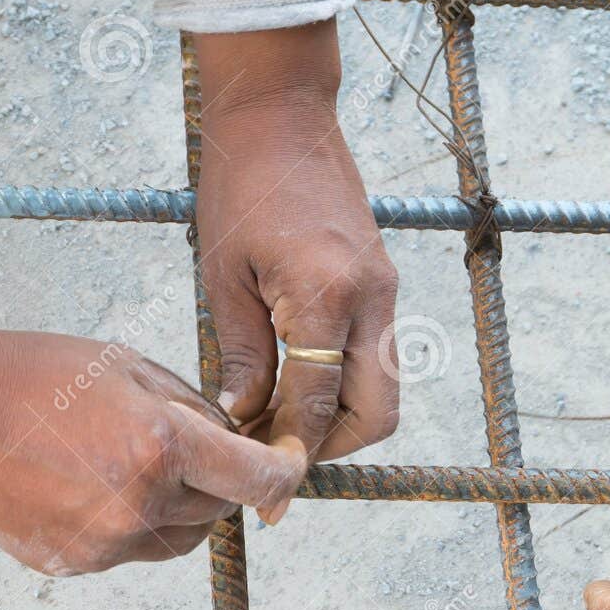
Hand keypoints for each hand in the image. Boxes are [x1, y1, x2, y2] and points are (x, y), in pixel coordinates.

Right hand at [0, 249, 305, 576]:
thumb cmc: (27, 371)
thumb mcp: (124, 365)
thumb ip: (192, 407)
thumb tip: (238, 443)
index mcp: (160, 446)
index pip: (259, 478)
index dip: (284, 471)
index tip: (288, 462)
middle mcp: (140, 506)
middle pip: (220, 509)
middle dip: (221, 480)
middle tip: (194, 444)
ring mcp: (104, 544)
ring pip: (180, 538)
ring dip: (180, 507)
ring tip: (131, 458)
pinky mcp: (73, 565)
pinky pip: (131, 550)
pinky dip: (132, 524)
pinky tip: (91, 482)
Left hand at [193, 21, 398, 505]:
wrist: (281, 111)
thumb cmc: (239, 182)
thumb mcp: (224, 276)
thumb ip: (243, 356)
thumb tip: (244, 421)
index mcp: (325, 296)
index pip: (318, 405)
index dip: (291, 456)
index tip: (268, 497)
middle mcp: (371, 300)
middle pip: (377, 413)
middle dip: (331, 448)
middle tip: (277, 461)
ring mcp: (385, 291)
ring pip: (384, 390)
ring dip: (340, 421)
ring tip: (279, 426)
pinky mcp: (383, 283)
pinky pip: (374, 357)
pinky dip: (343, 386)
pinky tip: (295, 388)